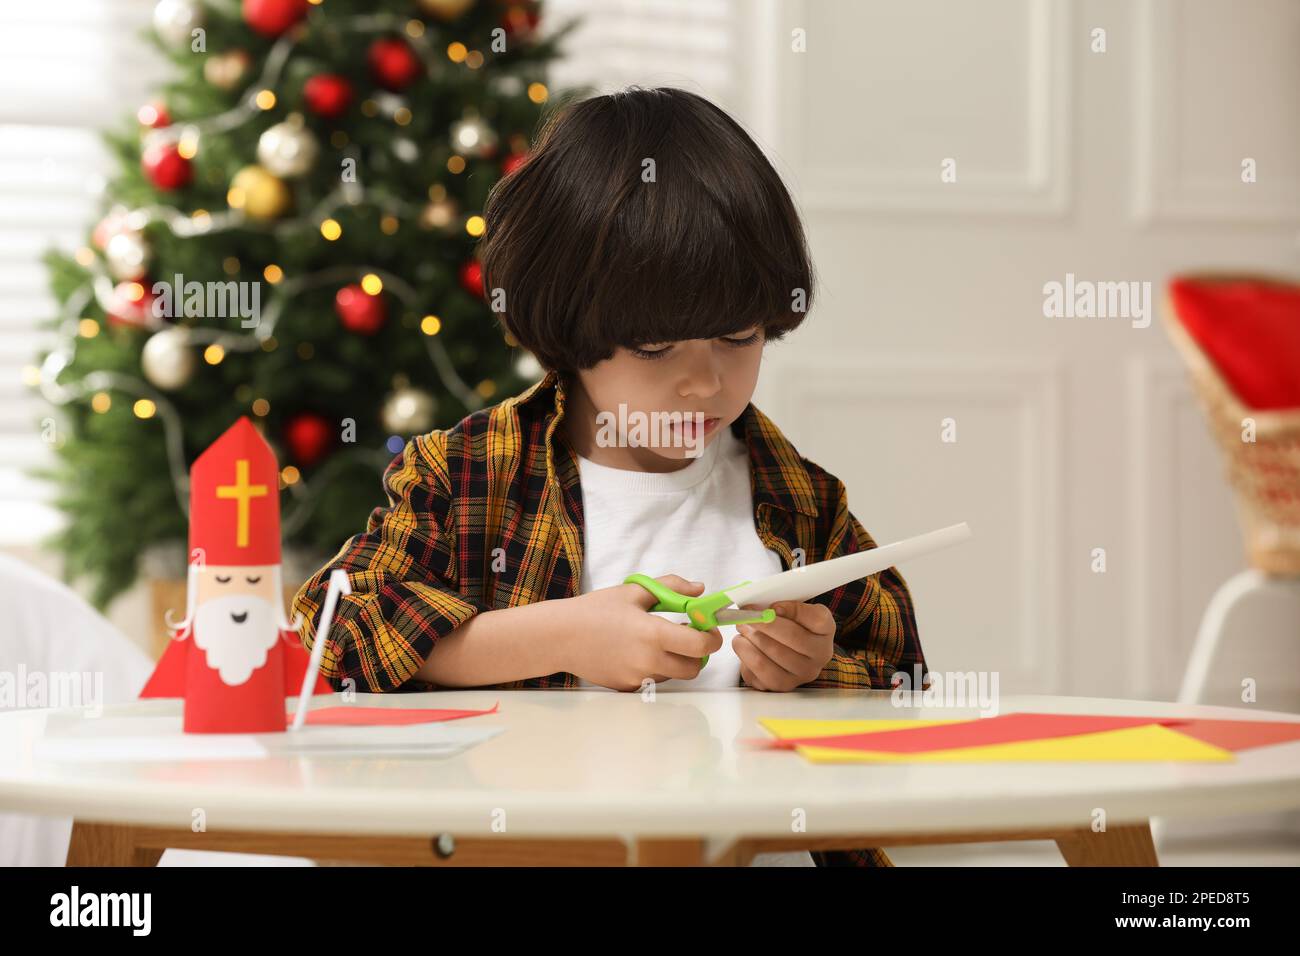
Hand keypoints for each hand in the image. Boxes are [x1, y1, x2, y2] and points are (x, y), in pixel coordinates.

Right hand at [564, 574, 722, 691]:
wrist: (560, 636)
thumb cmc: (595, 610)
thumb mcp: (634, 591)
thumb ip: (672, 587)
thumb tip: (700, 589)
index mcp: (653, 634)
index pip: (701, 646)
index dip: (711, 638)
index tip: (707, 629)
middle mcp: (648, 661)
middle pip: (693, 668)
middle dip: (696, 653)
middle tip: (685, 636)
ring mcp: (637, 678)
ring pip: (673, 675)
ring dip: (675, 660)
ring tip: (655, 641)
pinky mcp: (627, 688)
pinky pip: (652, 680)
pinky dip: (653, 668)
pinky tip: (635, 652)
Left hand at [733, 600, 834, 690]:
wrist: (785, 653)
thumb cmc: (787, 627)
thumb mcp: (793, 611)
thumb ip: (784, 607)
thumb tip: (767, 610)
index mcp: (825, 630)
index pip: (817, 619)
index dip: (793, 610)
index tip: (773, 606)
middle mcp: (820, 655)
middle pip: (792, 636)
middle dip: (764, 623)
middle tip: (747, 614)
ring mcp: (802, 674)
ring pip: (773, 652)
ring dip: (751, 637)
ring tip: (743, 627)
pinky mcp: (782, 685)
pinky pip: (758, 669)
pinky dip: (745, 652)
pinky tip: (743, 643)